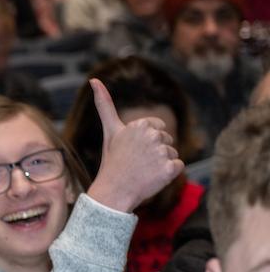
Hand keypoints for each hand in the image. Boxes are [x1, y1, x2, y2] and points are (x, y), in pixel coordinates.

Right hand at [86, 78, 183, 212]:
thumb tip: (94, 79)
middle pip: (167, 141)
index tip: (133, 151)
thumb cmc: (112, 162)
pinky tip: (153, 178)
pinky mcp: (170, 169)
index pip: (159, 128)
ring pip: (173, 154)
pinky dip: (168, 175)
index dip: (147, 142)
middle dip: (156, 152)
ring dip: (161, 164)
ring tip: (143, 172)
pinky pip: (178, 167)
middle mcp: (152, 136)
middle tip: (137, 164)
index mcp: (140, 125)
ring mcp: (162, 153)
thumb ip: (104, 104)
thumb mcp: (110, 131)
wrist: (113, 192)